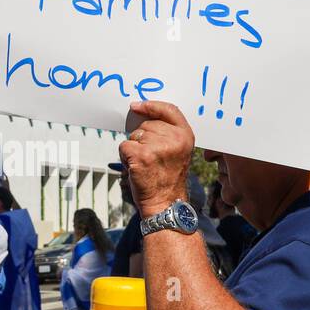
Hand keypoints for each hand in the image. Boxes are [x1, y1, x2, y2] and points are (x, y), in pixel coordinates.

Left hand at [118, 100, 194, 217]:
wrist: (166, 203)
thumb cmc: (168, 177)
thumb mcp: (178, 151)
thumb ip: (168, 133)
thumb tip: (142, 113)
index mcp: (185, 136)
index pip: (169, 110)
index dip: (152, 105)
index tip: (138, 105)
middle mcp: (174, 139)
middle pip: (147, 124)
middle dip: (142, 137)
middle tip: (150, 157)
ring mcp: (157, 147)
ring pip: (134, 135)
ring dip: (134, 148)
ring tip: (145, 164)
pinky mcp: (141, 156)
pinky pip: (124, 146)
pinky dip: (125, 157)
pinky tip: (136, 168)